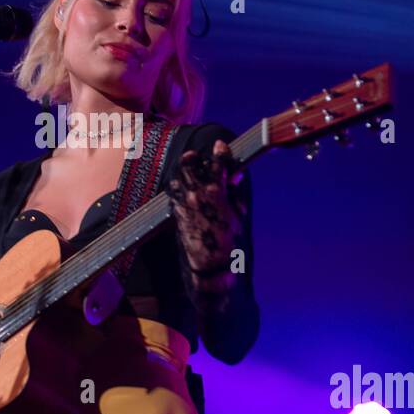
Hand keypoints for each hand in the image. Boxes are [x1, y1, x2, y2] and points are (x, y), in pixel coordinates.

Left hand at [165, 138, 246, 305]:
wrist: (211, 268)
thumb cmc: (230, 244)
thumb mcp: (240, 215)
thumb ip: (235, 191)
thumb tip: (234, 174)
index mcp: (218, 193)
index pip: (218, 163)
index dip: (221, 151)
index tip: (221, 145)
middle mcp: (198, 195)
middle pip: (188, 164)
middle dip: (193, 158)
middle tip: (197, 157)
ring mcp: (184, 203)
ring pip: (177, 176)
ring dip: (183, 172)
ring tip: (191, 174)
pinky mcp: (175, 213)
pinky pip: (172, 193)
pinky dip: (178, 188)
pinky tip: (186, 192)